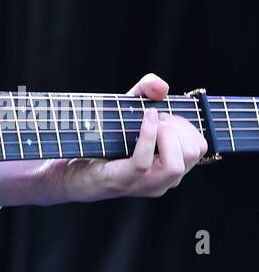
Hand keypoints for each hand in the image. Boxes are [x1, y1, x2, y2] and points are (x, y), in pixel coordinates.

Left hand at [55, 72, 207, 203]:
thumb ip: (147, 90)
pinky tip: (147, 117)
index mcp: (172, 167)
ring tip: (150, 120)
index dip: (187, 125)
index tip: (165, 115)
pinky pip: (144, 161)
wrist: (72, 162)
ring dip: (166, 133)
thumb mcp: (130, 108)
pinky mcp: (123, 180)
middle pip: (192, 152)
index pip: (200, 148)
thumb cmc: (106, 136)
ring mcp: (144, 184)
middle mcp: (164, 180)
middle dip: (178, 126)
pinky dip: (148, 135)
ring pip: (175, 164)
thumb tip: (161, 87)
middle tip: (156, 117)